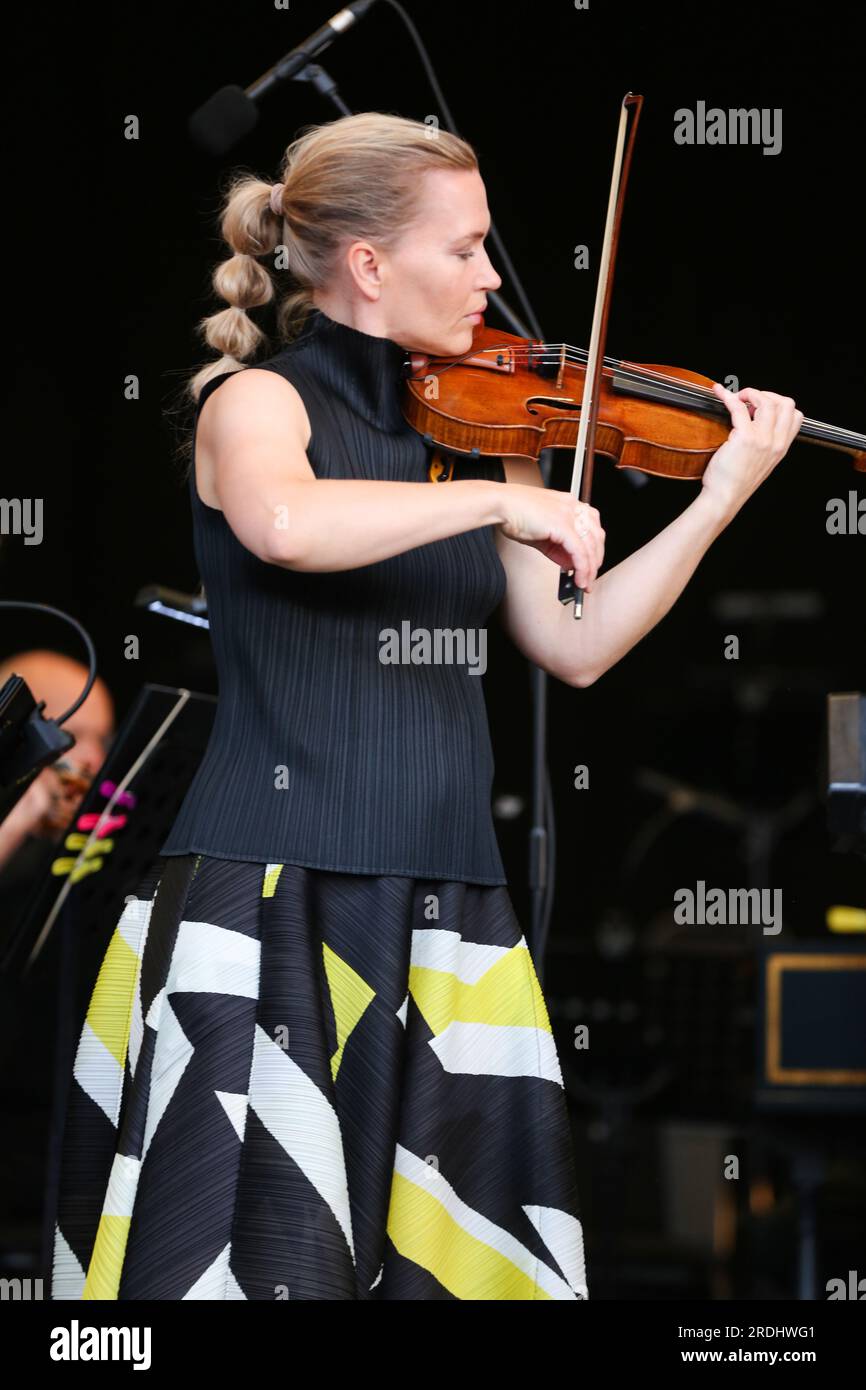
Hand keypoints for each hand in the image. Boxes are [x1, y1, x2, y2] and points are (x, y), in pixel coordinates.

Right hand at [498, 484, 604, 589]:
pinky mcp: (562, 525)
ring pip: (590, 546)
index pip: (591, 527)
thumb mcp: (541, 534)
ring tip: (585, 584)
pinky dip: (581, 568)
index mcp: (568, 503)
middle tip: (590, 578)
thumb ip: (557, 548)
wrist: (500, 505)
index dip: (594, 548)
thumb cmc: (513, 514)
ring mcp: (568, 514)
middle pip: (596, 536)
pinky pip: (579, 551)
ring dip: (589, 569)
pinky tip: (579, 579)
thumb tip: (569, 564)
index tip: (590, 564)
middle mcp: (572, 506)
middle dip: (595, 561)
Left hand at [703, 383, 803, 519]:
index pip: (796, 415)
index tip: (762, 406)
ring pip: (766, 401)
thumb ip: (765, 443)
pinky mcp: (745, 438)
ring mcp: (762, 439)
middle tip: (749, 399)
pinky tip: (721, 394)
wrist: (725, 498)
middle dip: (767, 394)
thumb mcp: (761, 463)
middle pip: (786, 403)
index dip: (779, 404)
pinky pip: (739, 407)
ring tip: (736, 398)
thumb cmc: (735, 482)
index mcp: (781, 448)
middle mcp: (776, 442)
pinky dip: (729, 397)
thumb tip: (755, 419)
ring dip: (750, 393)